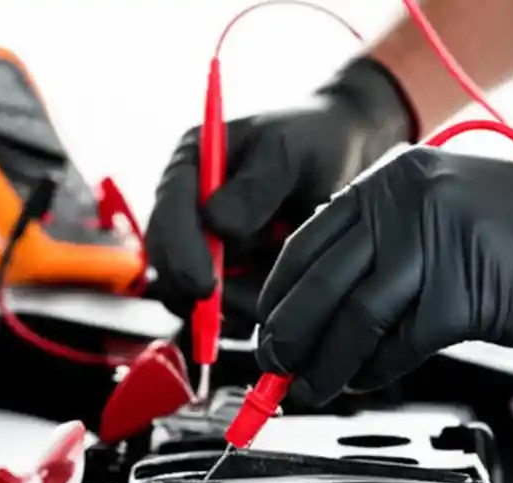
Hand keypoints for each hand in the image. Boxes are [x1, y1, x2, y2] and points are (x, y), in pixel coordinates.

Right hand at [144, 58, 413, 315]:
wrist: (344, 157)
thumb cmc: (312, 141)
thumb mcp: (288, 151)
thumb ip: (255, 185)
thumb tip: (218, 225)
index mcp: (190, 167)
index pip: (168, 212)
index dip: (180, 252)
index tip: (205, 285)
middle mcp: (188, 210)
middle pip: (168, 262)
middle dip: (198, 291)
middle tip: (242, 307)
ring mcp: (204, 246)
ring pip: (194, 295)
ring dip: (231, 303)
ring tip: (282, 280)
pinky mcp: (227, 276)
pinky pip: (225, 310)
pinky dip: (248, 312)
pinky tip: (282, 292)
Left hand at [256, 114, 512, 406]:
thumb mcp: (444, 212)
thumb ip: (384, 246)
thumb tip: (318, 304)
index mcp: (393, 181)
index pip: (307, 243)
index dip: (278, 295)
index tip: (269, 327)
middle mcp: (407, 205)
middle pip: (317, 283)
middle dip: (288, 336)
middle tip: (278, 368)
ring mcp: (435, 246)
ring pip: (351, 320)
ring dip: (324, 365)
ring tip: (313, 387)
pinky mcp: (464, 294)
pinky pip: (397, 345)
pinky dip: (373, 370)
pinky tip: (366, 379)